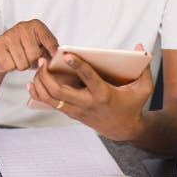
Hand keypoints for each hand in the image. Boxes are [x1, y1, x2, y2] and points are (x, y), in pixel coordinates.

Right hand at [0, 19, 59, 73]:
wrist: (0, 53)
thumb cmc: (24, 51)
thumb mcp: (40, 47)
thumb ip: (51, 50)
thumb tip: (58, 57)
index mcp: (36, 25)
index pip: (49, 41)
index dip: (51, 53)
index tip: (52, 57)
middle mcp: (22, 26)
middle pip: (35, 55)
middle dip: (32, 62)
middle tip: (28, 58)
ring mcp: (9, 34)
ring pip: (22, 62)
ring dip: (21, 66)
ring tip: (18, 59)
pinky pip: (10, 65)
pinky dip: (10, 67)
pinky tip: (8, 59)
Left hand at [27, 43, 153, 140]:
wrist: (123, 130)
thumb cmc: (133, 105)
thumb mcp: (144, 89)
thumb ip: (143, 68)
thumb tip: (139, 47)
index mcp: (103, 95)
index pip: (88, 79)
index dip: (78, 66)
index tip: (67, 54)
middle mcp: (87, 103)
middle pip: (60, 92)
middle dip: (47, 76)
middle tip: (42, 59)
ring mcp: (76, 110)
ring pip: (51, 99)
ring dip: (40, 83)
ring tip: (37, 67)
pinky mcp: (71, 113)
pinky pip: (51, 104)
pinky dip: (39, 94)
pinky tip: (32, 83)